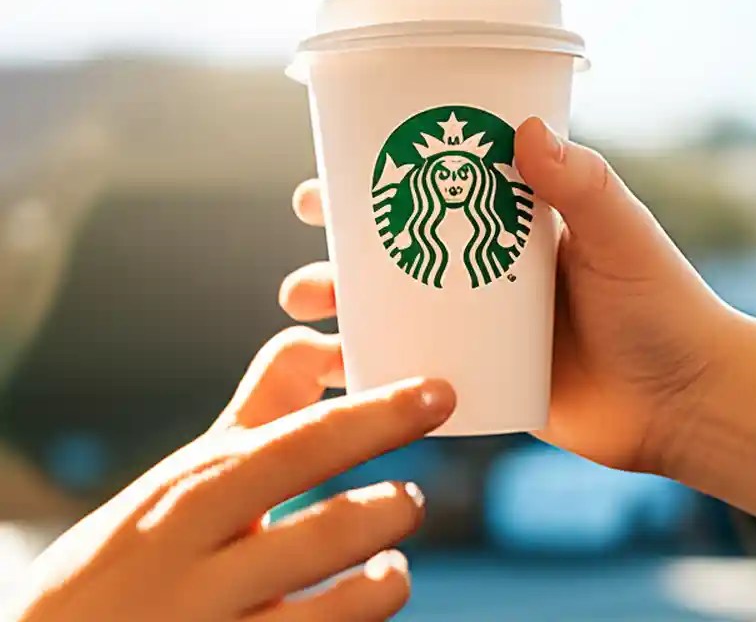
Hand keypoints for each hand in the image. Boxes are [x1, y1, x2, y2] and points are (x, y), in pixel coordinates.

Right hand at [12, 327, 455, 621]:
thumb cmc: (135, 554)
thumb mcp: (183, 482)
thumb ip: (259, 415)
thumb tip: (322, 343)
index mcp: (196, 490)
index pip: (299, 442)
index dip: (377, 415)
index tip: (437, 394)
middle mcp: (200, 559)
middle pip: (325, 527)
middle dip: (389, 506)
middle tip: (412, 495)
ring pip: (336, 604)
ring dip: (384, 578)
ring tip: (393, 558)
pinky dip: (361, 618)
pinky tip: (368, 599)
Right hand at [281, 117, 730, 471]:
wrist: (689, 404)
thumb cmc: (665, 310)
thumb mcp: (622, 237)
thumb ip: (582, 185)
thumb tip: (526, 129)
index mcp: (523, 225)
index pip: (437, 189)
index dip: (380, 182)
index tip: (324, 182)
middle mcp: (496, 273)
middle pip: (402, 251)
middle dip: (344, 250)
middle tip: (308, 248)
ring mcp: (489, 332)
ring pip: (400, 311)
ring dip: (346, 308)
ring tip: (307, 310)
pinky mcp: (489, 384)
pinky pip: (419, 372)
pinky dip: (374, 368)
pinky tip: (331, 374)